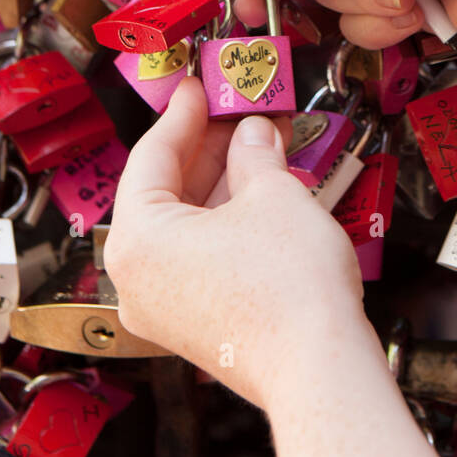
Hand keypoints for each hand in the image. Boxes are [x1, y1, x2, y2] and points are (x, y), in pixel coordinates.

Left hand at [104, 77, 364, 409]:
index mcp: (137, 240)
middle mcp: (139, 279)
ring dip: (225, 184)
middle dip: (211, 149)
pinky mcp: (196, 324)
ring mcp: (165, 308)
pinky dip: (228, 222)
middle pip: (166, 193)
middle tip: (241, 112)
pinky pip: (201, 257)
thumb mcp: (273, 194)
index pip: (152, 156)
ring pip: (187, 227)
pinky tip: (264, 194)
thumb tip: (253, 136)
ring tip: (264, 147)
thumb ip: (255, 154)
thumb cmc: (288, 294)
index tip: (200, 88)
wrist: (319, 368)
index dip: (183, 114)